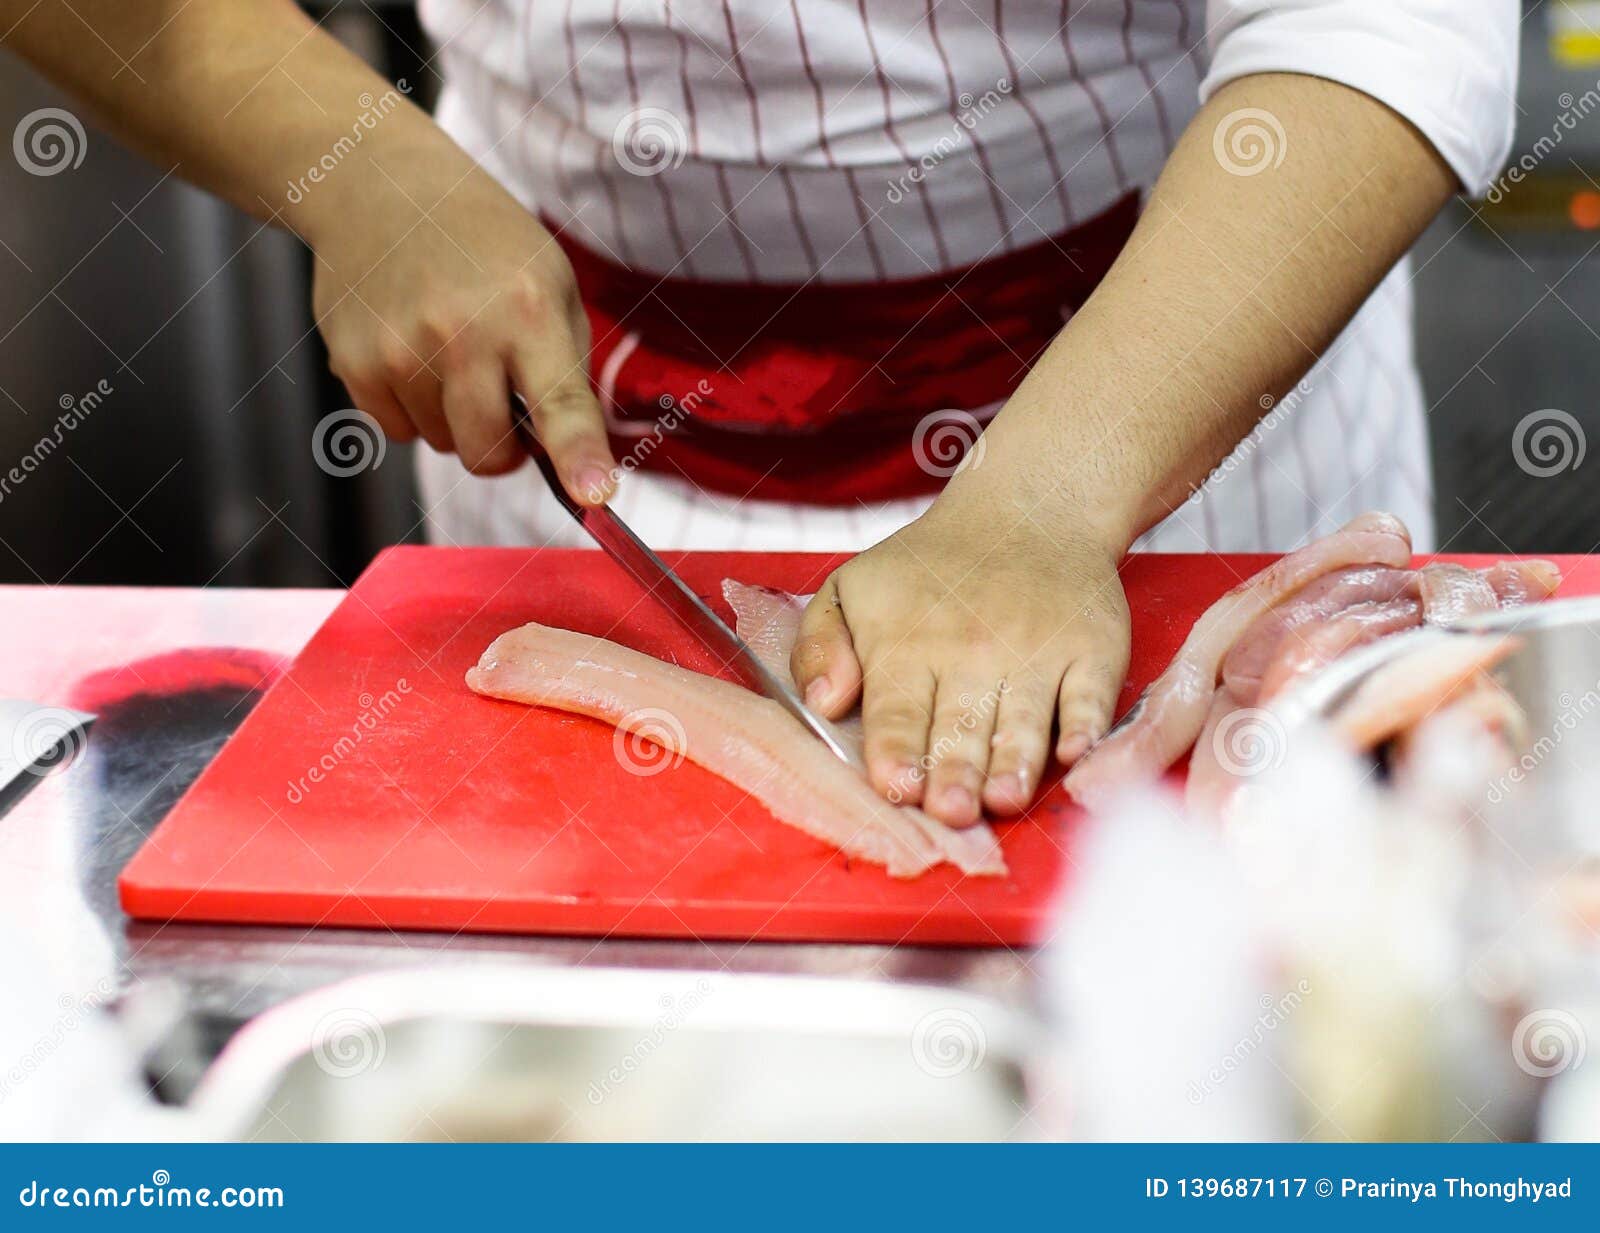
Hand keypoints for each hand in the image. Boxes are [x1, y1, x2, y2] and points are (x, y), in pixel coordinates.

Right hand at [308, 163, 615, 502]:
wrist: (380, 186)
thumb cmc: (484, 244)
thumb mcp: (552, 284)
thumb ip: (567, 373)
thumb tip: (580, 464)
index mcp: (527, 311)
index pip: (560, 403)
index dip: (578, 457)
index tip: (594, 495)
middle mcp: (461, 333)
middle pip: (488, 454)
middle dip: (503, 448)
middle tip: (503, 397)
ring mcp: (399, 351)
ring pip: (442, 444)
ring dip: (453, 417)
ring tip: (448, 346)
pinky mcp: (352, 363)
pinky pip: (398, 431)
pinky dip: (410, 406)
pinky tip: (410, 349)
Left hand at [791, 503, 1130, 825]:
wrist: (1027, 512)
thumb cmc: (929, 569)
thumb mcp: (851, 590)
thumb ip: (820, 647)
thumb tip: (822, 703)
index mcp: (907, 644)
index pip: (897, 711)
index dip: (897, 751)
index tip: (896, 787)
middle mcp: (972, 651)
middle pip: (961, 727)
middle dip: (955, 772)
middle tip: (950, 811)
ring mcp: (1037, 652)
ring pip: (1023, 722)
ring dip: (1014, 762)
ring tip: (1004, 798)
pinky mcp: (1091, 652)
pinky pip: (1090, 699)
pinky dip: (1085, 727)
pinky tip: (1076, 754)